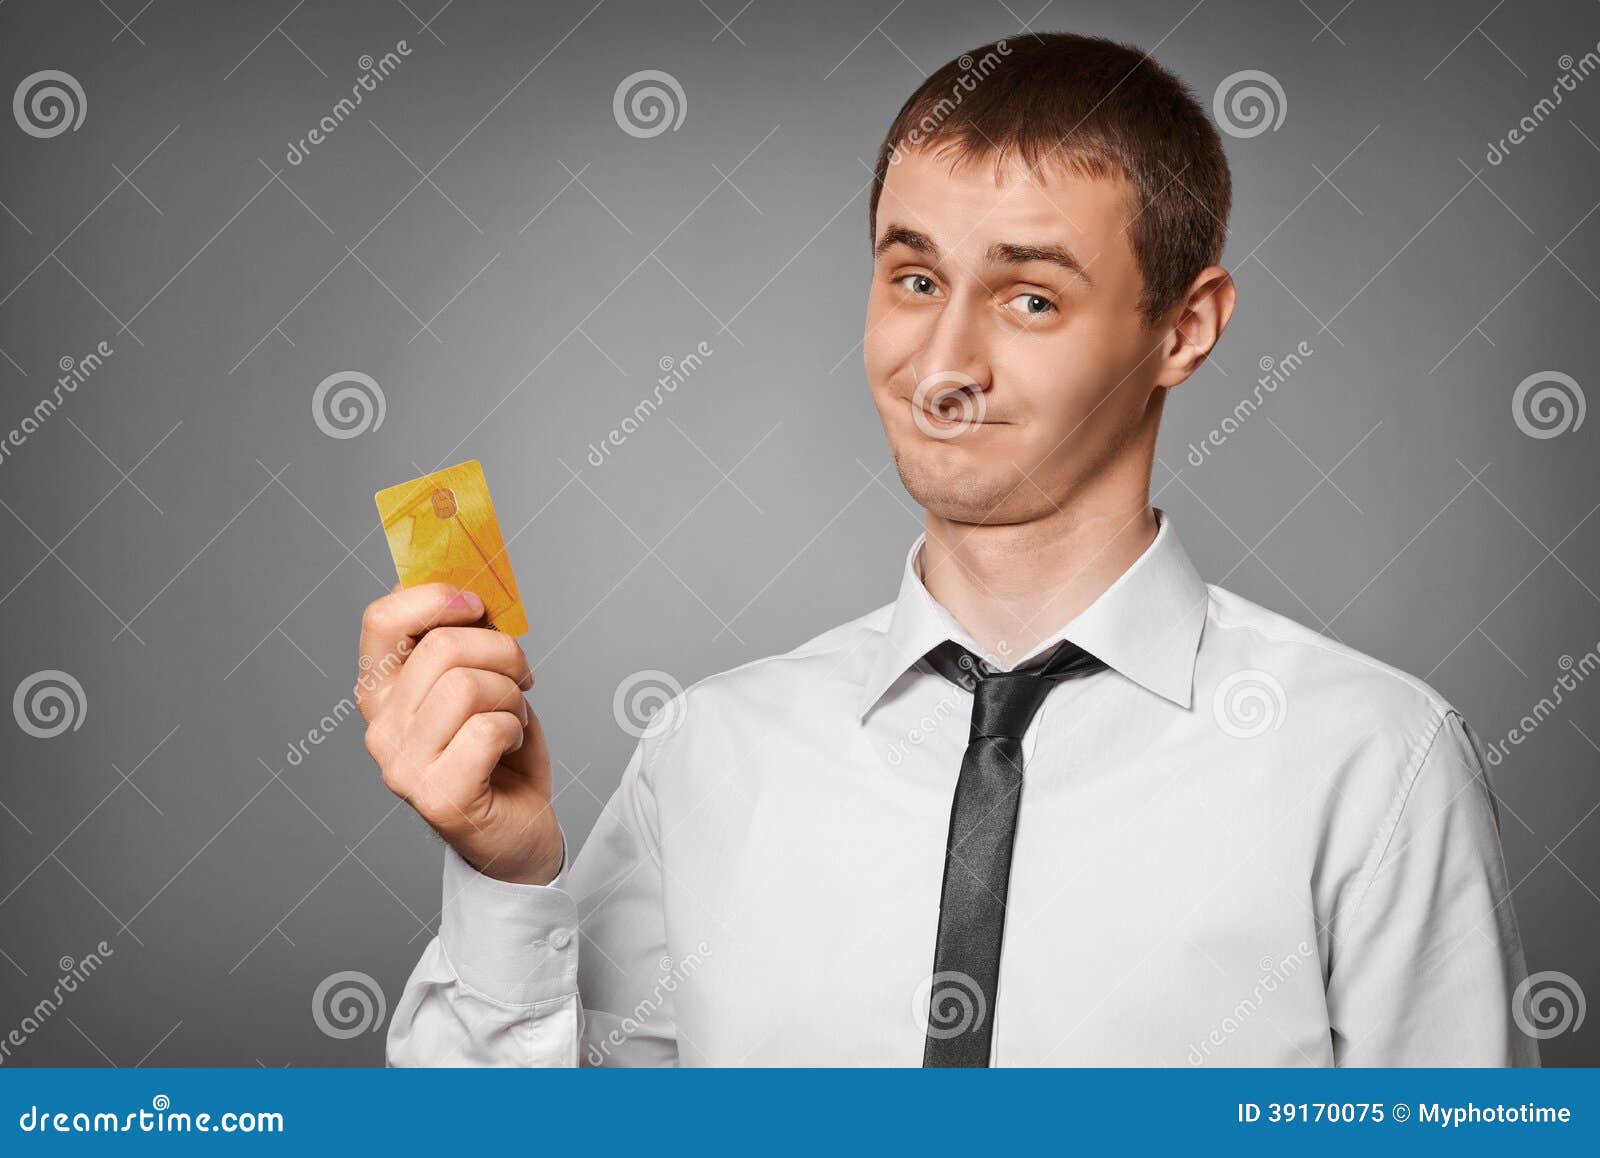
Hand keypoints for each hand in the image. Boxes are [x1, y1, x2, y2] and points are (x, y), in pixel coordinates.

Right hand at [355, 583, 562, 884]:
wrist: (517, 832)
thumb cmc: (497, 752)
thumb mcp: (478, 681)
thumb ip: (461, 638)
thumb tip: (468, 581)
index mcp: (381, 692)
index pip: (381, 620)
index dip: (434, 597)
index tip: (476, 604)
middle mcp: (380, 730)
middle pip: (443, 648)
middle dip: (502, 652)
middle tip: (521, 675)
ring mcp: (402, 767)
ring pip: (468, 685)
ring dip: (511, 694)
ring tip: (512, 717)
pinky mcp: (437, 797)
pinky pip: (488, 729)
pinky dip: (515, 729)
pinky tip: (508, 747)